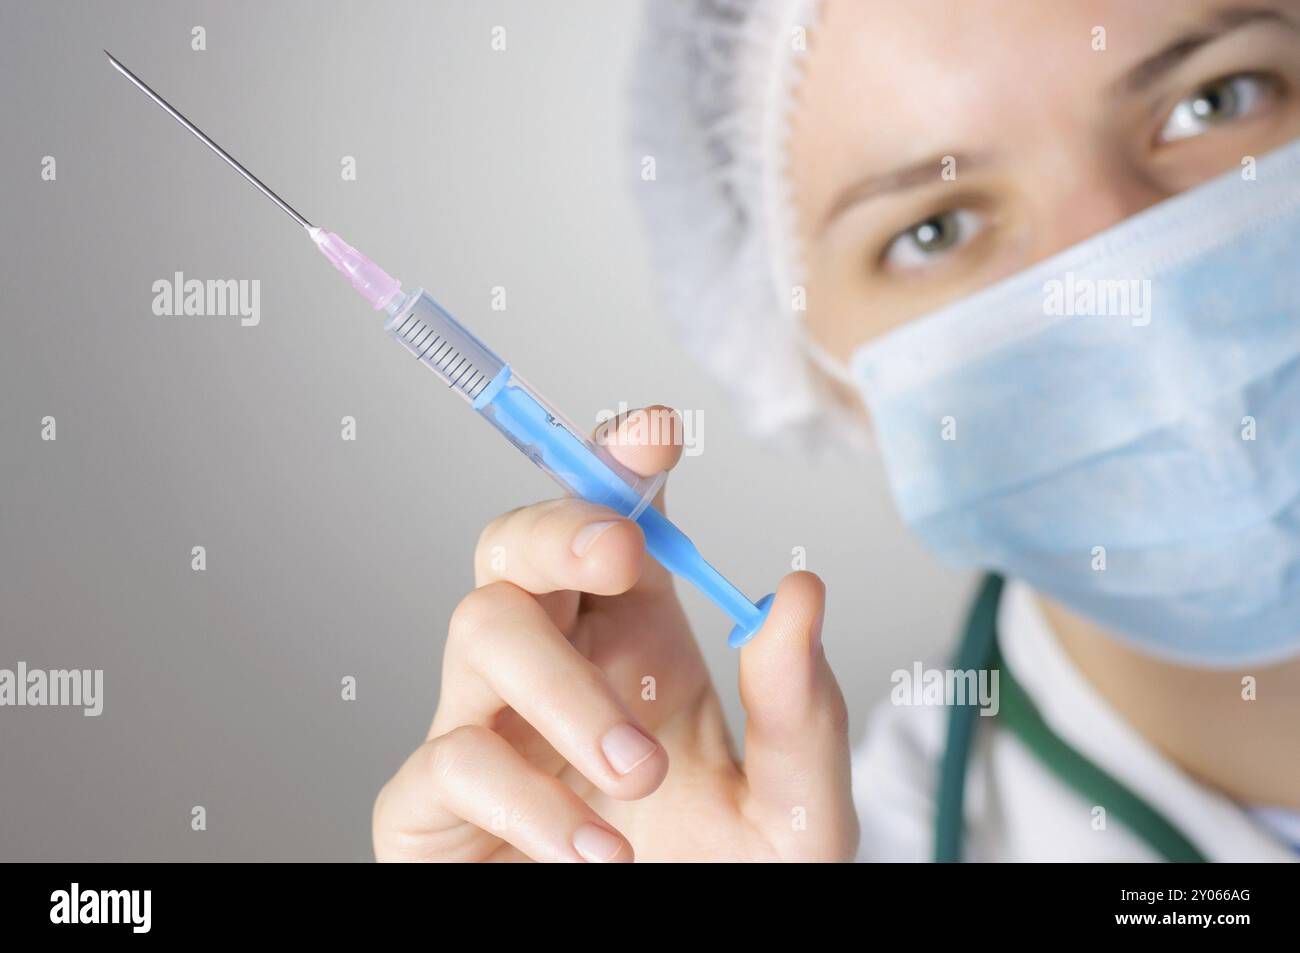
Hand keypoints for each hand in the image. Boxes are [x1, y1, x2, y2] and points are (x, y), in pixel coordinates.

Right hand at [373, 407, 856, 861]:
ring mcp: (486, 725)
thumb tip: (798, 592)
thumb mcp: (792, 814)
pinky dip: (530, 799)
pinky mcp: (432, 802)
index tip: (655, 434)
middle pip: (516, 540)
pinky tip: (597, 851)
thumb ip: (801, 716)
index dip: (617, 466)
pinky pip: (452, 756)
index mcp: (635, 642)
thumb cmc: (717, 886)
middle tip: (621, 552)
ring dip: (562, 686)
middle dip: (560, 523)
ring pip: (480, 626)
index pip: (615, 525)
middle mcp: (555, 666)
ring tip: (638, 772)